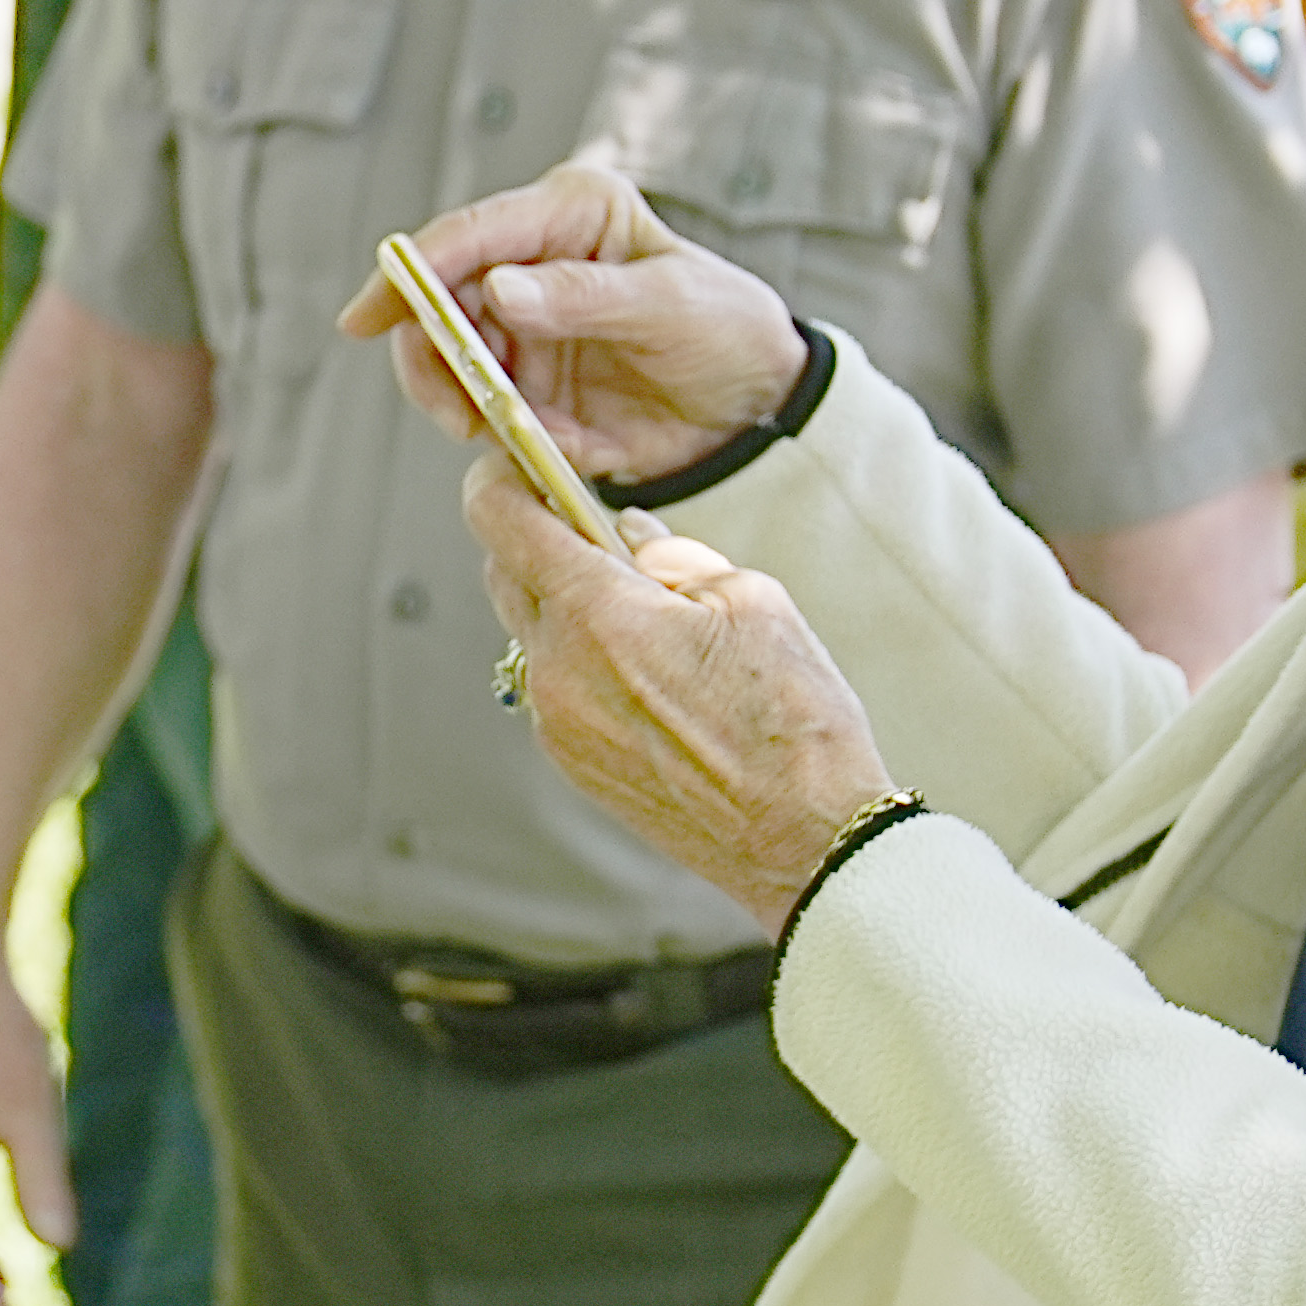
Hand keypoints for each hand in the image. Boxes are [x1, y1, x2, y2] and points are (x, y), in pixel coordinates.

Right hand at [346, 160, 807, 478]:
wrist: (756, 409)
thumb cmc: (727, 330)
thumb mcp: (671, 304)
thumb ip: (584, 296)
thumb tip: (497, 290)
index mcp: (572, 212)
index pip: (473, 233)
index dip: (412, 271)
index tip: (369, 315)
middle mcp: (534, 262)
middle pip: (438, 299)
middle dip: (433, 356)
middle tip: (457, 410)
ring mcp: (525, 324)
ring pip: (448, 360)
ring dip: (464, 401)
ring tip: (505, 431)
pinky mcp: (527, 382)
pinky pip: (487, 410)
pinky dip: (508, 435)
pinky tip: (557, 444)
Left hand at [469, 463, 897, 922]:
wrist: (807, 841)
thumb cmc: (794, 720)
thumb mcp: (752, 601)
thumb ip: (675, 557)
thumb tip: (630, 538)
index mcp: (600, 616)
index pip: (502, 522)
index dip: (499, 481)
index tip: (514, 464)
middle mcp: (560, 671)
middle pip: (506, 574)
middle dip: (537, 539)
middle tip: (591, 526)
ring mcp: (559, 725)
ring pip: (529, 635)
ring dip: (561, 604)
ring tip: (635, 606)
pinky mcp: (573, 765)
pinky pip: (551, 687)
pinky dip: (577, 660)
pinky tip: (643, 667)